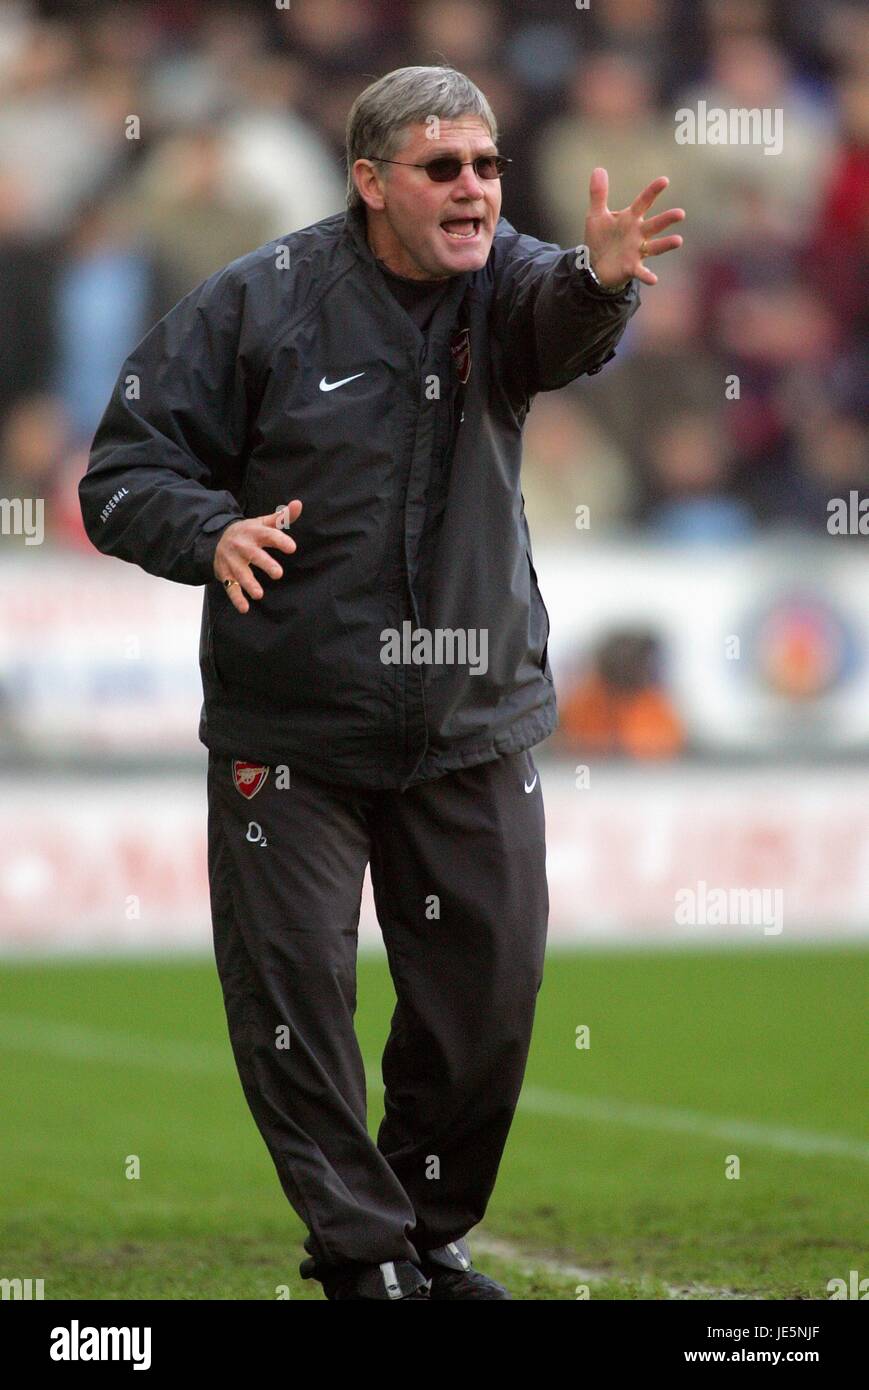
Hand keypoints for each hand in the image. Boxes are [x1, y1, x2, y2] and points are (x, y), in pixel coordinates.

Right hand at [214, 500, 301, 613]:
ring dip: (249, 584)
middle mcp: (242, 546)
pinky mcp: (225, 574)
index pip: (268, 535)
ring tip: (259, 594)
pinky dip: (236, 598)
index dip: (280, 540)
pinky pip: (230, 587)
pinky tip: (244, 608)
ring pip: (240, 573)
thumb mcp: (262, 523)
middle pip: (253, 555)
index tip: (292, 548)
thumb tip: (299, 504)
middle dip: (265, 564)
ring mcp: (232, 561)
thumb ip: (282, 517)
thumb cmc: (248, 533)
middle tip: (278, 574)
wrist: (215, 539)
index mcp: (254, 532)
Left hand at [585, 168, 684, 287]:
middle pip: (655, 225)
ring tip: (678, 240)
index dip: (653, 191)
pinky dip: (647, 276)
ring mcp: (637, 251)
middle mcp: (638, 234)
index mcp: (630, 219)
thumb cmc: (600, 238)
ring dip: (666, 244)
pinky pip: (641, 272)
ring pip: (655, 247)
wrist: (595, 265)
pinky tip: (654, 279)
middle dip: (667, 219)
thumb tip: (599, 168)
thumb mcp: (596, 215)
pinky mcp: (631, 268)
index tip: (664, 181)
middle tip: (680, 214)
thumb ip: (598, 194)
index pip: (644, 202)